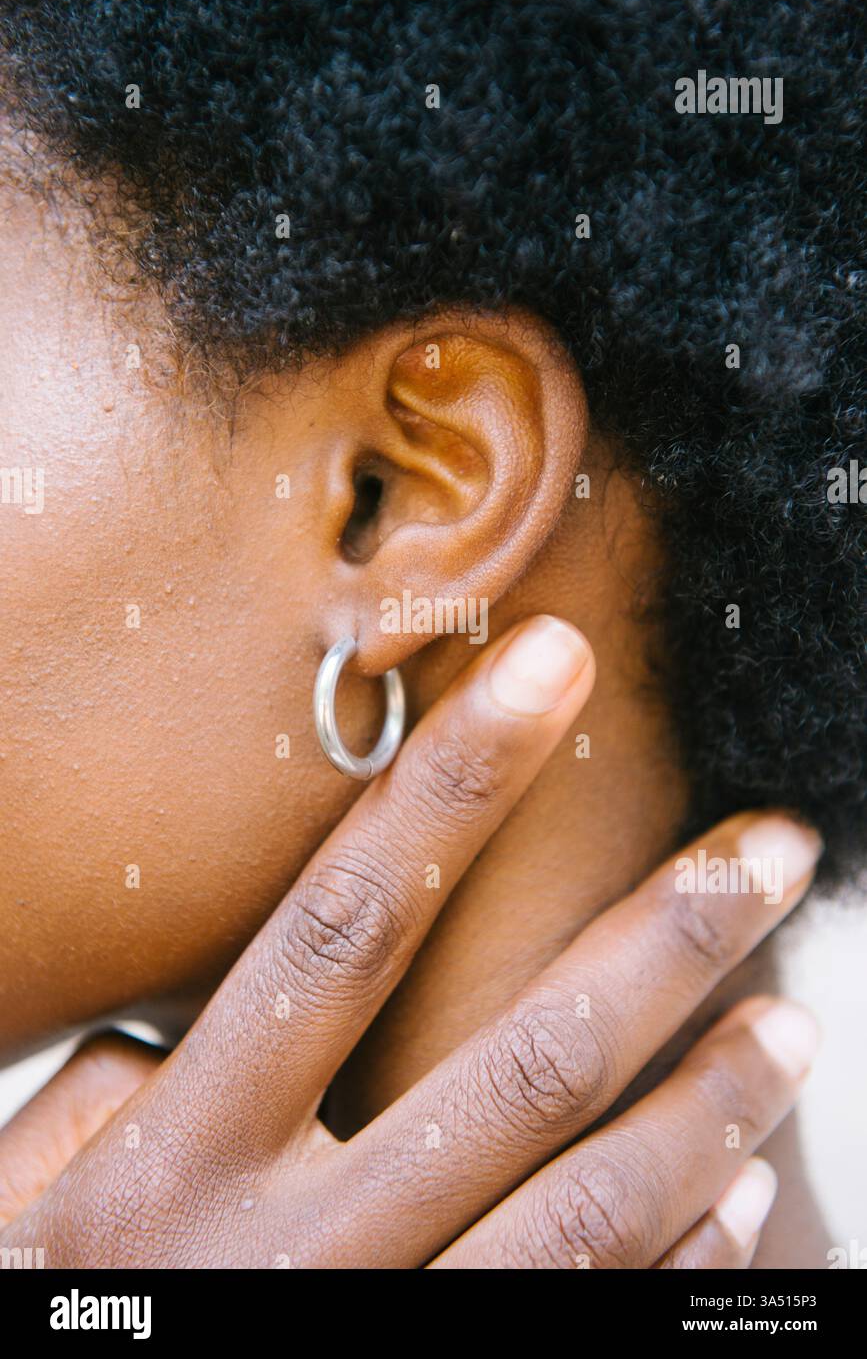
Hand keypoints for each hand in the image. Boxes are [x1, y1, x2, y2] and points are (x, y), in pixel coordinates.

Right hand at [0, 616, 820, 1267]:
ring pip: (587, 1218)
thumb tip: (188, 1033)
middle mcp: (286, 1259)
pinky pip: (584, 1337)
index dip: (457, 782)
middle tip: (772, 847)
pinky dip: (674, 1268)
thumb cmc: (36, 1334)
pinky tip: (737, 1203)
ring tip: (792, 1021)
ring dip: (705, 1109)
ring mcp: (373, 1352)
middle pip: (515, 1063)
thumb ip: (107, 1107)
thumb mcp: (23, 1218)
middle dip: (660, 941)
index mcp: (173, 1165)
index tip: (551, 665)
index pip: (344, 921)